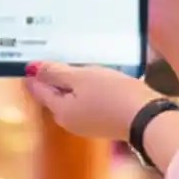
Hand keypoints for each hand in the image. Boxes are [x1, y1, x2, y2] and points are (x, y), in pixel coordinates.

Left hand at [24, 62, 159, 139]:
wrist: (148, 118)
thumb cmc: (113, 95)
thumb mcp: (81, 78)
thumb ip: (55, 73)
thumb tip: (32, 69)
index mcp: (60, 110)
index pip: (39, 88)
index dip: (34, 72)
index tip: (30, 58)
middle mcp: (70, 121)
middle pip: (55, 93)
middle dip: (54, 76)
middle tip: (54, 55)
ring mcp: (87, 123)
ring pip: (73, 96)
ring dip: (74, 81)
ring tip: (78, 63)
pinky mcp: (104, 121)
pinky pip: (88, 101)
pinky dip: (89, 88)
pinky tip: (98, 78)